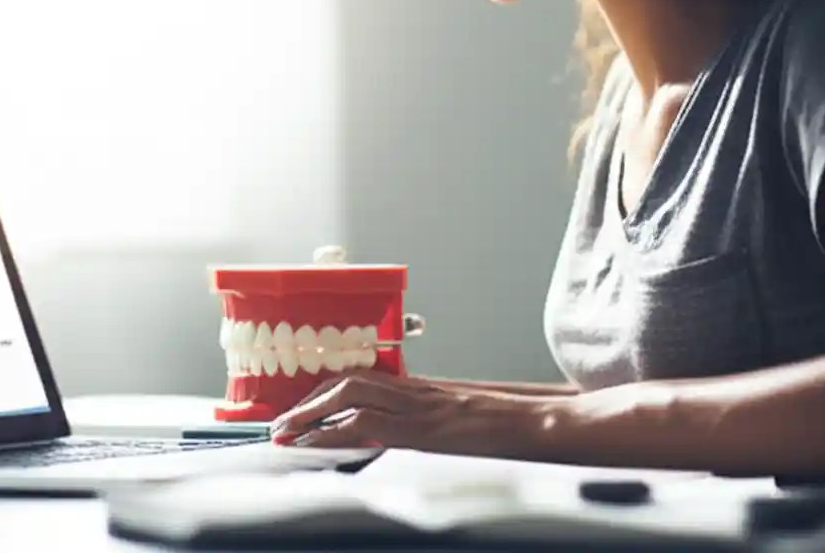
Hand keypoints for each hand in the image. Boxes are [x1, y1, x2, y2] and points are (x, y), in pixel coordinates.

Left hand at [269, 370, 556, 456]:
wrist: (542, 426)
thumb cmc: (510, 428)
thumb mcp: (464, 419)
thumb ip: (433, 422)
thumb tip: (404, 435)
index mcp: (424, 390)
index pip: (364, 380)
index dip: (327, 393)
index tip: (300, 411)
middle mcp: (416, 393)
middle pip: (349, 381)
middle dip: (309, 401)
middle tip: (281, 425)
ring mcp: (419, 408)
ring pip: (351, 396)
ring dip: (311, 413)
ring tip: (285, 433)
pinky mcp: (424, 430)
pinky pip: (369, 425)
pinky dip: (335, 432)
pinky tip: (315, 443)